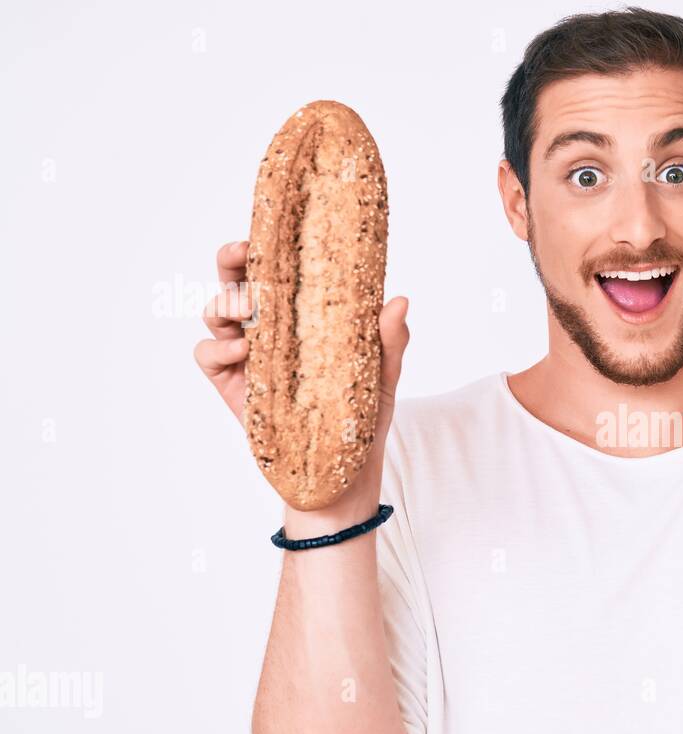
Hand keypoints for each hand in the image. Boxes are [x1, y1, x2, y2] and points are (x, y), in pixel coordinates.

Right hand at [193, 240, 411, 517]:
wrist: (343, 478)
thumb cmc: (361, 421)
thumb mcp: (382, 378)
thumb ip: (389, 341)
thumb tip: (400, 300)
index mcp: (301, 319)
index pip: (279, 272)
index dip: (269, 247)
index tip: (271, 230)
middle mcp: (269, 331)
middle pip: (236, 281)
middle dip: (232, 259)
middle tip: (244, 252)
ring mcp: (247, 358)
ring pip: (216, 311)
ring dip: (226, 301)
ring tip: (251, 309)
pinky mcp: (232, 387)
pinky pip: (206, 355)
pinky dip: (217, 345)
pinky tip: (243, 349)